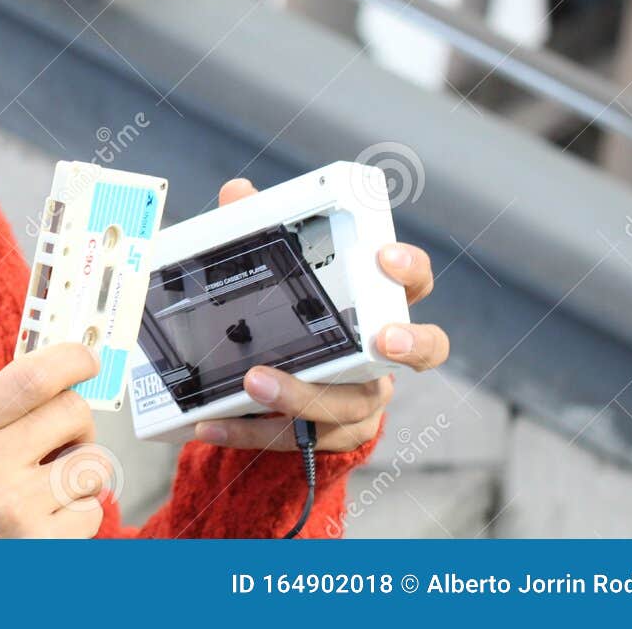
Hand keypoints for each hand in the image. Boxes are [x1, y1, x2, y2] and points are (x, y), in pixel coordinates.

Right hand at [0, 342, 114, 536]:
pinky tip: (45, 524)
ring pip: (93, 462)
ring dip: (81, 475)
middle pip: (73, 411)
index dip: (71, 359)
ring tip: (47, 490)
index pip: (31, 377)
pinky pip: (92, 512)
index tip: (87, 360)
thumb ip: (1, 407)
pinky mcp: (41, 545)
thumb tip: (67, 371)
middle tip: (60, 443)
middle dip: (78, 425)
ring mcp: (13, 508)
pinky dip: (77, 517)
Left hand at [192, 178, 449, 452]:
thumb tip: (238, 193)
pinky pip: (295, 439)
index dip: (409, 270)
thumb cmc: (295, 319)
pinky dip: (250, 431)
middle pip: (419, 352)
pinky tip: (211, 423)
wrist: (283, 395)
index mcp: (375, 305)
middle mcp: (381, 357)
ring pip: (349, 405)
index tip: (386, 258)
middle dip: (408, 343)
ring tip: (253, 381)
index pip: (412, 283)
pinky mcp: (329, 438)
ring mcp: (361, 400)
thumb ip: (258, 231)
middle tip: (381, 339)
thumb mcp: (276, 275)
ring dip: (301, 394)